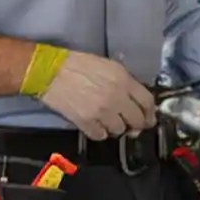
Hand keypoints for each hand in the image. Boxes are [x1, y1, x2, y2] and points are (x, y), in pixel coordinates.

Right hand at [37, 51, 156, 140]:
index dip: (150, 113)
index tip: (148, 118)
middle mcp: (116, 97)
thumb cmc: (75, 64)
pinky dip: (99, 132)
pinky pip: (101, 135)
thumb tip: (133, 97)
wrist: (49, 71)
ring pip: (119, 130)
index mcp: (122, 79)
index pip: (147, 102)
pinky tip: (94, 125)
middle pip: (137, 120)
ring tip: (107, 121)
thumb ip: (123, 81)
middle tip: (130, 125)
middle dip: (136, 125)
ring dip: (115, 128)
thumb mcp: (106, 65)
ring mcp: (101, 111)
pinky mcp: (86, 122)